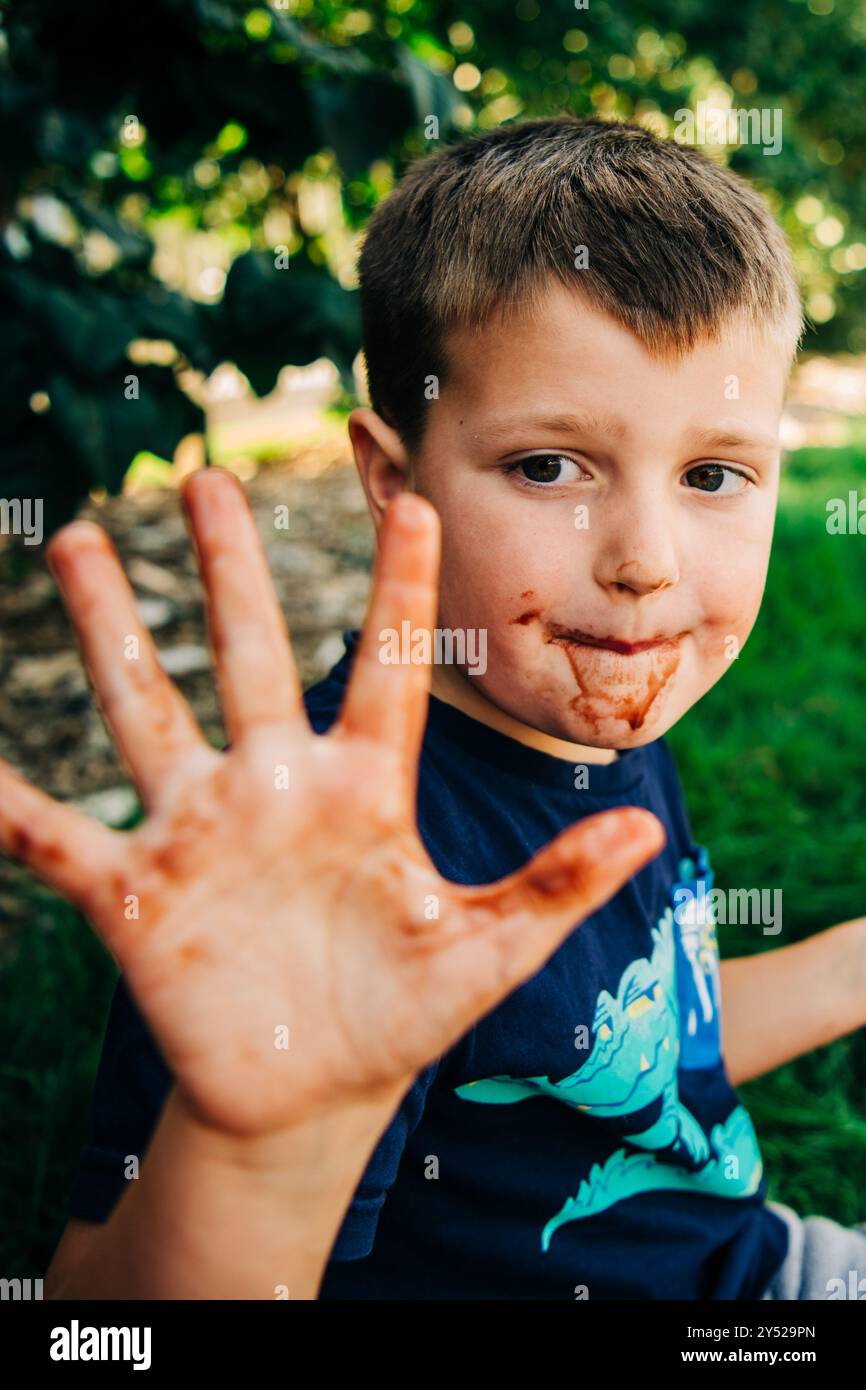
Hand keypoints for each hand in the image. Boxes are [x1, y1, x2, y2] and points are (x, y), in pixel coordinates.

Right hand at [0, 469, 663, 1139]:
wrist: (314, 1091)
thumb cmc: (402, 1011)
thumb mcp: (489, 951)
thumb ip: (557, 886)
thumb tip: (647, 830)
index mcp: (362, 790)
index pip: (385, 669)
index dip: (401, 588)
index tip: (411, 497)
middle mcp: (274, 789)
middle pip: (246, 656)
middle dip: (228, 569)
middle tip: (203, 475)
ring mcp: (200, 834)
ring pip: (145, 710)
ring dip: (109, 630)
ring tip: (76, 541)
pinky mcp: (137, 897)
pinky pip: (61, 842)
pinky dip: (14, 809)